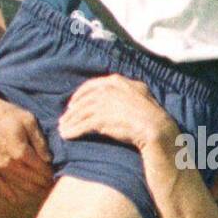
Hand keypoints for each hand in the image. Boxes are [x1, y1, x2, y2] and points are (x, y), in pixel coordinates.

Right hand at [0, 82, 53, 204]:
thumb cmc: (4, 112)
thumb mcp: (28, 120)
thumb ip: (40, 141)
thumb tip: (49, 159)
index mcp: (20, 151)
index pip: (41, 169)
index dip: (50, 174)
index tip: (56, 176)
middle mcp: (8, 163)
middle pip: (31, 179)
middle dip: (43, 184)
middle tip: (51, 187)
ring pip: (17, 184)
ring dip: (30, 190)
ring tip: (40, 192)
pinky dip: (8, 194)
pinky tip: (16, 200)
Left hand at [59, 74, 175, 151]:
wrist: (155, 126)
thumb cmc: (150, 112)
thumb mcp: (139, 93)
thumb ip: (124, 90)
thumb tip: (116, 90)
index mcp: (116, 81)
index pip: (90, 86)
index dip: (79, 95)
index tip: (72, 104)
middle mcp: (107, 90)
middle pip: (82, 100)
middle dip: (71, 111)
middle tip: (64, 119)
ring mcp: (103, 104)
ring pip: (80, 113)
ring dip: (69, 122)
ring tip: (62, 130)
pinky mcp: (101, 119)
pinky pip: (82, 125)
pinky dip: (73, 131)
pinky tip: (67, 136)